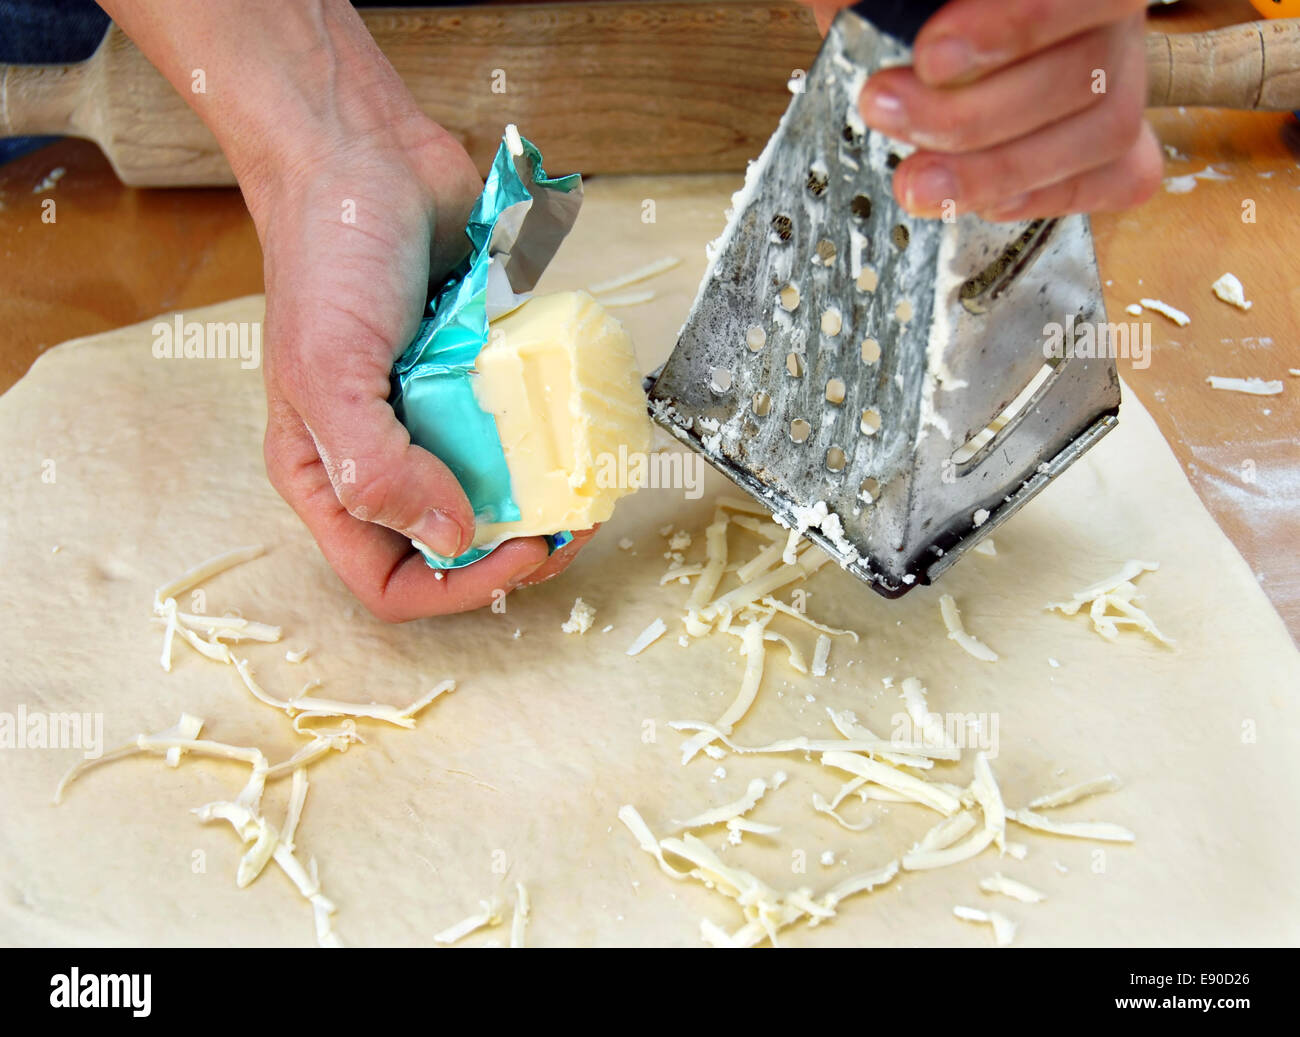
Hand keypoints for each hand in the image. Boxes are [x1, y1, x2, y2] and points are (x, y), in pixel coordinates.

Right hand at [250, 118, 592, 620]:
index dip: (455, 587)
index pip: (388, 581)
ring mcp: (437, 418)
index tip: (515, 550)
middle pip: (455, 547)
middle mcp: (385, 458)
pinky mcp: (479, 375)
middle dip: (517, 549)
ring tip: (588, 482)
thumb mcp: (329, 375)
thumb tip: (450, 537)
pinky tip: (582, 425)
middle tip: (572, 524)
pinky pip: (524, 425)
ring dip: (547, 499)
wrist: (365, 155)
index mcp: (328, 477)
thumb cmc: (325, 259)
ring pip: (500, 493)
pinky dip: (555, 434)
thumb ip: (376, 469)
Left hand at [804, 1, 1162, 220]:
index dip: (1019, 26)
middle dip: (972, 115)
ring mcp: (1119, 76)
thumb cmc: (905, 6)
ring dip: (998, 171)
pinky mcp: (1111, 140)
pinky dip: (1050, 196)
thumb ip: (893, 2)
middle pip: (1086, 70)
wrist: (911, 30)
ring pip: (1106, 130)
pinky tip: (982, 202)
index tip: (930, 58)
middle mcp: (1106, 15)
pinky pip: (1117, 176)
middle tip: (885, 114)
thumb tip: (887, 21)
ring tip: (914, 183)